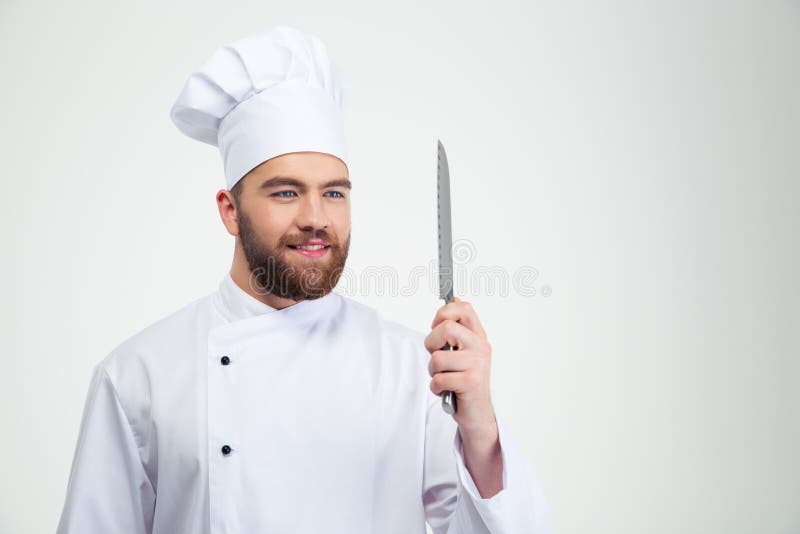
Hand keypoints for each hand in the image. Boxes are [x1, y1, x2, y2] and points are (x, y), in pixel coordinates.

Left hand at [424, 297, 496, 436]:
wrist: (477, 413)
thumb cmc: (466, 380)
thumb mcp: (464, 350)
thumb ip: (458, 327)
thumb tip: (455, 298)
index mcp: (478, 336)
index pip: (464, 308)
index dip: (444, 313)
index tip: (437, 326)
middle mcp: (481, 347)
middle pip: (447, 328)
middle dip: (432, 343)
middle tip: (437, 355)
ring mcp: (477, 364)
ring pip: (437, 358)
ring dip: (433, 371)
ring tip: (443, 377)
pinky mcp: (470, 382)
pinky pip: (439, 378)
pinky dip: (436, 387)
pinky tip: (446, 390)